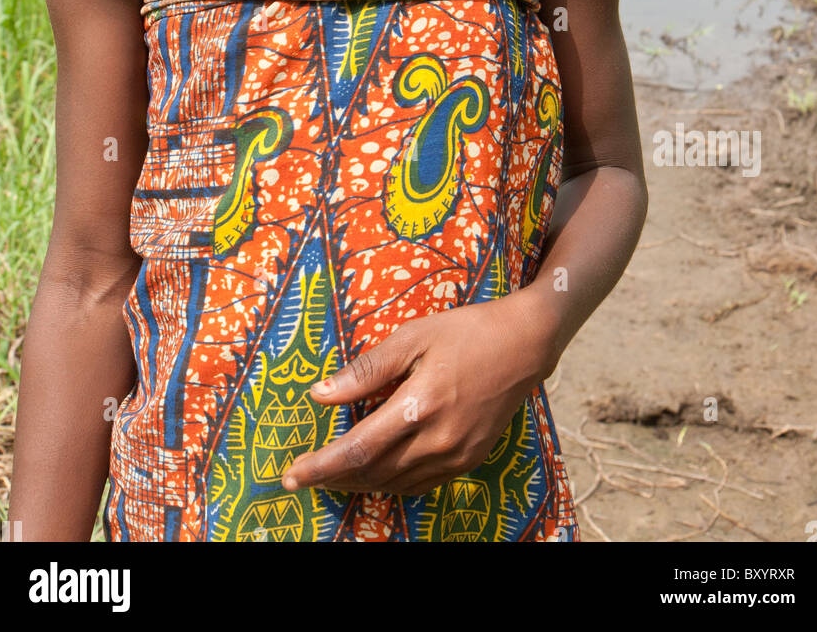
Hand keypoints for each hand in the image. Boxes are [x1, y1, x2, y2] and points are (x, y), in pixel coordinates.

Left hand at [282, 290, 556, 497]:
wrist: (526, 344)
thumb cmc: (467, 331)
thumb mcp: (413, 336)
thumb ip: (366, 370)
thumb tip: (319, 394)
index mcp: (419, 406)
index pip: (357, 449)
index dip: (320, 466)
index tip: (291, 475)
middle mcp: (438, 440)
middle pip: (372, 473)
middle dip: (332, 479)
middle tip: (301, 477)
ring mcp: (457, 455)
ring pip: (395, 483)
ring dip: (358, 483)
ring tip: (330, 476)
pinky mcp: (469, 460)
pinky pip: (420, 483)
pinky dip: (391, 482)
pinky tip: (374, 472)